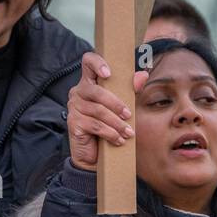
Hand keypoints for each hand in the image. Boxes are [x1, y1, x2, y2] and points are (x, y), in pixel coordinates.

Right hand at [66, 51, 144, 170]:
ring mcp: (74, 107)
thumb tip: (143, 75)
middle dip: (116, 104)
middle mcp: (78, 92)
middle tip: (129, 115)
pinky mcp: (73, 123)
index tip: (109, 74)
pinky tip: (119, 140)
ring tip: (128, 132)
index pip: (87, 61)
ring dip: (116, 123)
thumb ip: (130, 90)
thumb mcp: (120, 106)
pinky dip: (110, 133)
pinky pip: (95, 125)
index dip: (97, 63)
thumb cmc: (108, 125)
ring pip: (98, 111)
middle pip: (96, 91)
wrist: (94, 155)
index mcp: (89, 82)